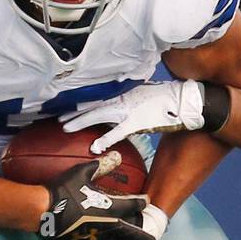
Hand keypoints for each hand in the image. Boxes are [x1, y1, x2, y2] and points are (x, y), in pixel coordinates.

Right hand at [39, 160, 151, 239]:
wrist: (41, 210)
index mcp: (114, 210)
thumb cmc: (62, 190)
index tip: (144, 202)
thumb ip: (102, 165)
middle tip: (147, 239)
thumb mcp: (82, 173)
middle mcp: (111, 231)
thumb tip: (117, 155)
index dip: (142, 203)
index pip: (138, 207)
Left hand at [62, 80, 206, 152]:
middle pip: (93, 106)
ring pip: (99, 115)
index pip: (97, 98)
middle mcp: (122, 99)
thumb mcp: (144, 94)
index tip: (67, 107)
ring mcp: (128, 110)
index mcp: (123, 94)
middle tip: (58, 119)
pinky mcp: (137, 122)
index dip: (81, 103)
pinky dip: (106, 138)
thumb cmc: (165, 98)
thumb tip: (121, 103)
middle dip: (75, 113)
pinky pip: (118, 132)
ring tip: (66, 127)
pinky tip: (94, 146)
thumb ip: (130, 98)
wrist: (182, 100)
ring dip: (82, 121)